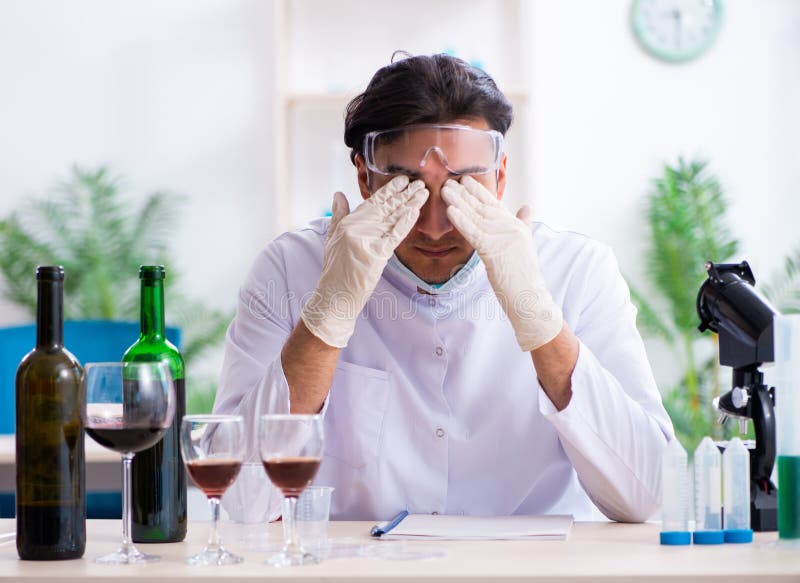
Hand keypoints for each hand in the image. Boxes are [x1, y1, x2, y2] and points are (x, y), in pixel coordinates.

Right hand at [301, 175, 428, 346]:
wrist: (335, 295)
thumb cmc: (335, 270)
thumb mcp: (332, 238)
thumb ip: (339, 215)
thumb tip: (339, 194)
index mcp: (348, 223)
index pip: (372, 202)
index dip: (389, 190)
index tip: (403, 180)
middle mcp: (356, 228)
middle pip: (385, 207)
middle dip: (404, 194)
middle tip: (420, 183)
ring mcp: (367, 240)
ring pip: (392, 218)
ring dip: (410, 204)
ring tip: (423, 193)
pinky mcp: (377, 254)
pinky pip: (394, 235)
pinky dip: (405, 223)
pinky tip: (415, 212)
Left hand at [442, 176, 562, 350]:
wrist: (530, 297)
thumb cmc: (524, 276)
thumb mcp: (524, 245)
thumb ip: (523, 223)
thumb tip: (527, 207)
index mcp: (515, 225)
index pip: (494, 203)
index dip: (479, 191)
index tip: (465, 180)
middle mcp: (510, 227)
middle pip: (482, 206)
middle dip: (464, 193)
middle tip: (449, 180)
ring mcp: (503, 238)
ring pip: (476, 216)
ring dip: (458, 202)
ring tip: (445, 190)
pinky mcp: (493, 251)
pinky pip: (473, 233)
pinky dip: (461, 220)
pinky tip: (450, 210)